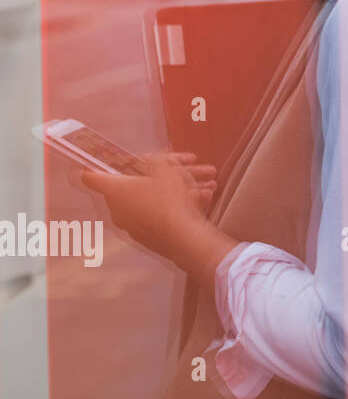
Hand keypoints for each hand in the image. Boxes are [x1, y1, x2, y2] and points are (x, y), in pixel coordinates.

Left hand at [81, 155, 233, 278]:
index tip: (89, 161)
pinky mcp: (149, 236)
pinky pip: (163, 213)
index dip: (91, 166)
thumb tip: (148, 161)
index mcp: (114, 189)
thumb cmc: (168, 200)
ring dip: (180, 188)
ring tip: (207, 182)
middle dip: (164, 173)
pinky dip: (180, 204)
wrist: (182, 238)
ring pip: (156, 198)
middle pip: (137, 184)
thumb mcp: (164, 169)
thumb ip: (154, 160)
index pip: (91, 176)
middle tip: (185, 165)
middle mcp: (118, 208)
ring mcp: (133, 224)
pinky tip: (204, 197)